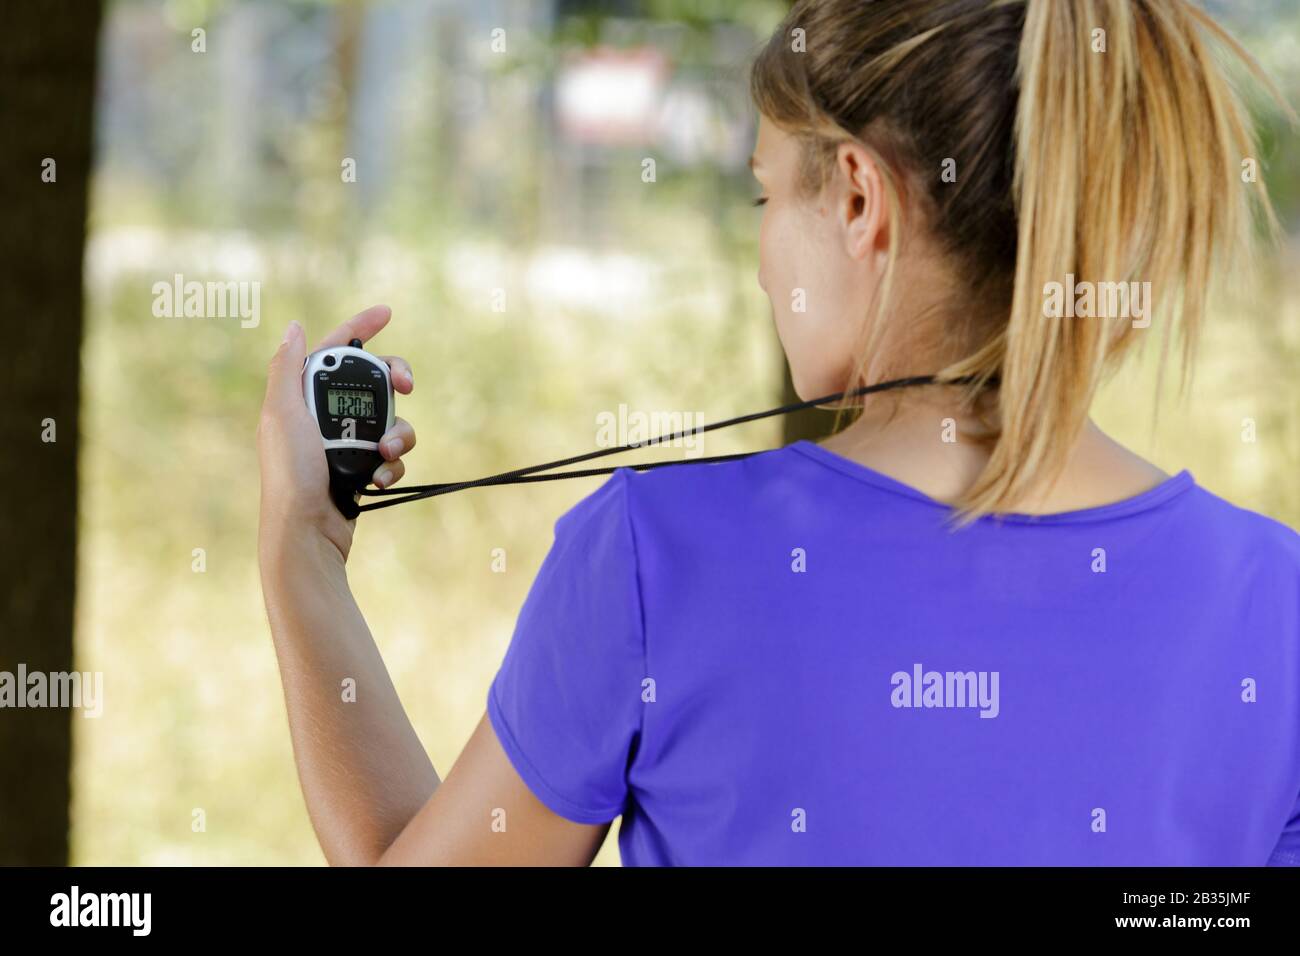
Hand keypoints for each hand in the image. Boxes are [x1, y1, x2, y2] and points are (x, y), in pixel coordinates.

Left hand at [257, 305, 416, 559]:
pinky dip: (392, 464)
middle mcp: (324, 415)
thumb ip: (288, 369)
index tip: (388, 312)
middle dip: (395, 380)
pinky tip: (379, 479)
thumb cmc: (290, 474)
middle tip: (408, 386)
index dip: (361, 327)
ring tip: (387, 450)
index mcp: (302, 395)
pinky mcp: (362, 469)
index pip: (335, 350)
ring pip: (391, 418)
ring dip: (398, 432)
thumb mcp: (282, 414)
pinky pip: (392, 454)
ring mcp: (346, 442)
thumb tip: (295, 328)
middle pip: (373, 381)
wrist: (306, 532)